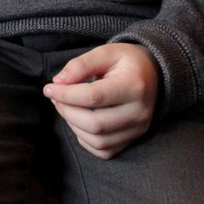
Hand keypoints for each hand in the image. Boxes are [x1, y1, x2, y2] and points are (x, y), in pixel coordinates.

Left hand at [43, 43, 158, 158]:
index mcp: (134, 86)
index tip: (49, 88)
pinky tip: (80, 121)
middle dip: (67, 111)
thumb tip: (58, 82)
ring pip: (98, 140)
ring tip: (67, 107)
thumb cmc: (126, 62)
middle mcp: (140, 112)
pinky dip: (84, 139)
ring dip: (73, 125)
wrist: (154, 75)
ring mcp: (138, 129)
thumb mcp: (106, 53)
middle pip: (95, 124)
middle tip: (56, 98)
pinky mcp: (132, 140)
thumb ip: (80, 65)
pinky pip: (103, 151)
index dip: (66, 94)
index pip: (94, 97)